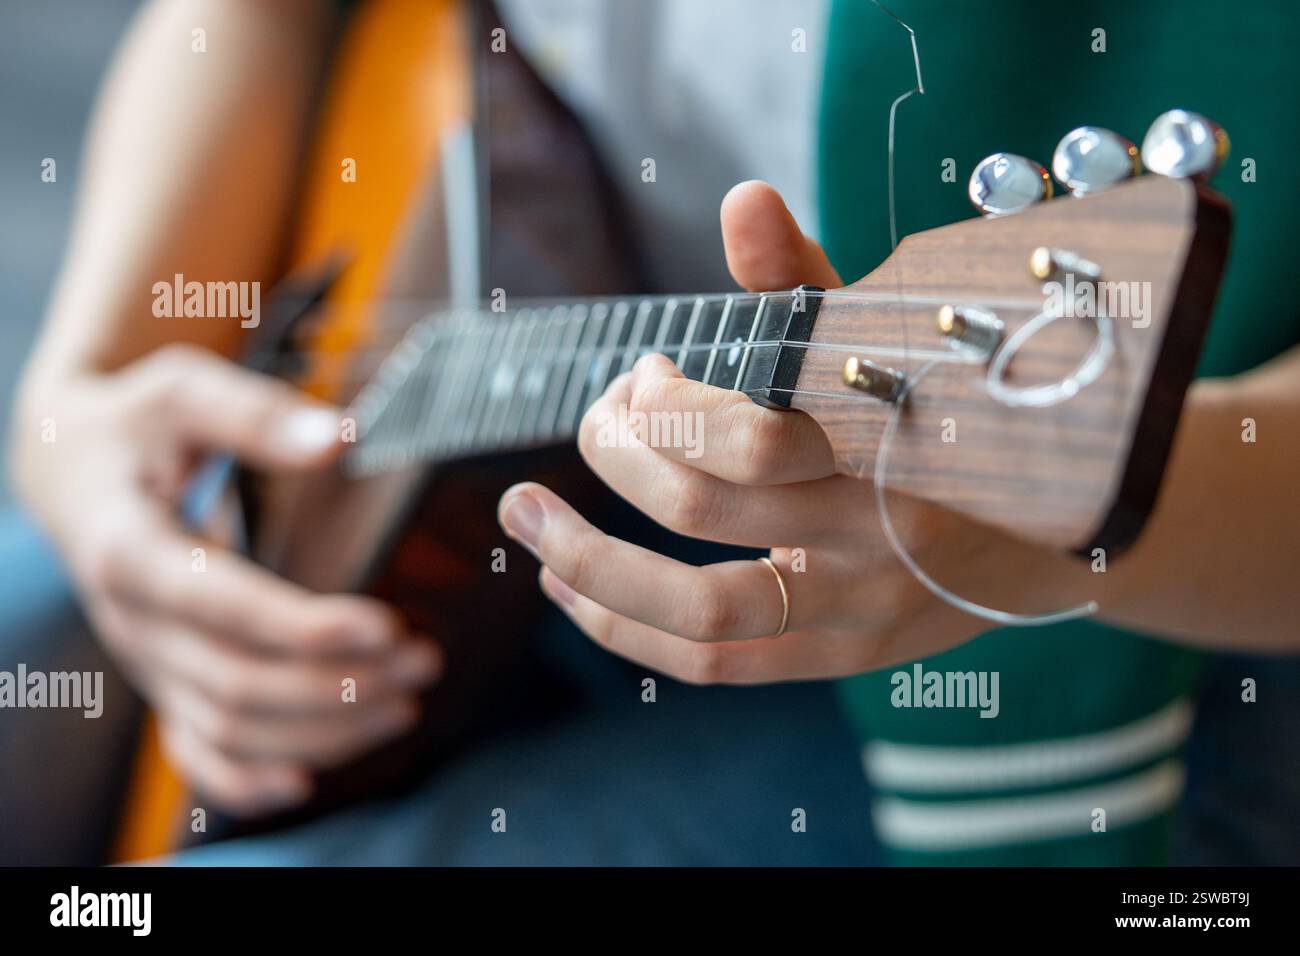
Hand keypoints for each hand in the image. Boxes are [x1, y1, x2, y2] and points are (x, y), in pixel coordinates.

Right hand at [12, 345, 441, 813]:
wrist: (69, 470)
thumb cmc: (134, 425)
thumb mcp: (180, 392)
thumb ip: (253, 414)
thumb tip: (335, 439)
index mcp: (129, 549)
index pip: (221, 608)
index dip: (304, 627)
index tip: (385, 625)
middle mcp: (134, 621)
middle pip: (235, 683)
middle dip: (338, 685)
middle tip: (423, 661)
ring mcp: (146, 661)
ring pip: (227, 728)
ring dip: (321, 730)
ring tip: (406, 703)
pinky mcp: (162, 679)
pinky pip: (195, 754)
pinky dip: (247, 780)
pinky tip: (310, 780)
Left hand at [498, 182, 1088, 682]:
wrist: (1056, 534)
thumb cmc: (944, 418)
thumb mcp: (884, 344)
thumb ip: (802, 280)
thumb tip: (739, 199)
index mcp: (890, 441)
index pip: (747, 436)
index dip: (663, 402)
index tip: (647, 369)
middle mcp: (876, 535)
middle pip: (705, 508)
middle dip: (618, 452)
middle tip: (596, 418)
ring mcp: (858, 612)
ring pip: (698, 613)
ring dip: (588, 566)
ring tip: (526, 519)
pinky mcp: (837, 659)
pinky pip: (712, 665)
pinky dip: (623, 628)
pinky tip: (565, 587)